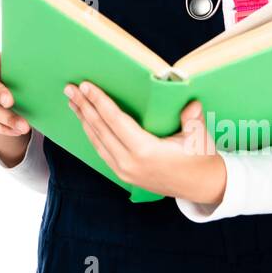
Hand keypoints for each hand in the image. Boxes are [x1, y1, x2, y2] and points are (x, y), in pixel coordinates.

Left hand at [65, 81, 226, 203]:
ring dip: (84, 120)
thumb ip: (192, 118)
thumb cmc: (200, 158)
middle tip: (69, 88)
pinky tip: (86, 122)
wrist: (202, 186)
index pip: (115, 120)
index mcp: (145, 151)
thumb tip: (191, 103)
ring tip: (72, 102)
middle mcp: (129, 163)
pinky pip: (102, 151)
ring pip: (97, 141)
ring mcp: (125, 171)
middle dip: (83, 107)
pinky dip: (92, 134)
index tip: (85, 86)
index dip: (99, 101)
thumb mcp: (199, 136)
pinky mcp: (124, 175)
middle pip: (100, 129)